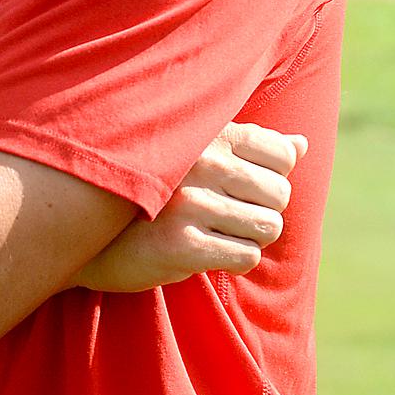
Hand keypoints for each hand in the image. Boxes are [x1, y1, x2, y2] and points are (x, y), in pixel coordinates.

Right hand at [75, 123, 306, 292]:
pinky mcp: (183, 244)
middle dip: (263, 212)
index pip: (281, 153)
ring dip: (248, 238)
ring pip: (268, 228)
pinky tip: (205, 250)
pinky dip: (234, 259)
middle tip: (227, 217)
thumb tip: (302, 144)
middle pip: (280, 194)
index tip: (244, 187)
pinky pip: (246, 256)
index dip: (274, 177)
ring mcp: (191, 203)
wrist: (92, 234)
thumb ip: (249, 147)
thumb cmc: (154, 194)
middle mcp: (201, 163)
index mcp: (206, 134)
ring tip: (213, 232)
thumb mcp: (197, 157)